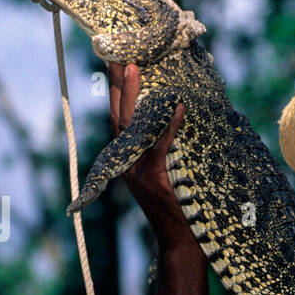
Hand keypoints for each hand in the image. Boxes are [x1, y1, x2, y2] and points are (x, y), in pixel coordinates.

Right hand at [108, 61, 187, 231]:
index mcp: (127, 157)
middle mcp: (127, 162)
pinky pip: (160, 147)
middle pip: (119, 114)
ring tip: (135, 66)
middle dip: (117, 83)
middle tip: (118, 52)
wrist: (179, 242)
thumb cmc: (178, 207)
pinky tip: (176, 106)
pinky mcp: (155, 180)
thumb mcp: (167, 172)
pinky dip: (168, 126)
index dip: (116, 89)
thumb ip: (165, 147)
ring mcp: (138, 171)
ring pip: (132, 125)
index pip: (119, 116)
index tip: (115, 59)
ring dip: (134, 95)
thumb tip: (177, 112)